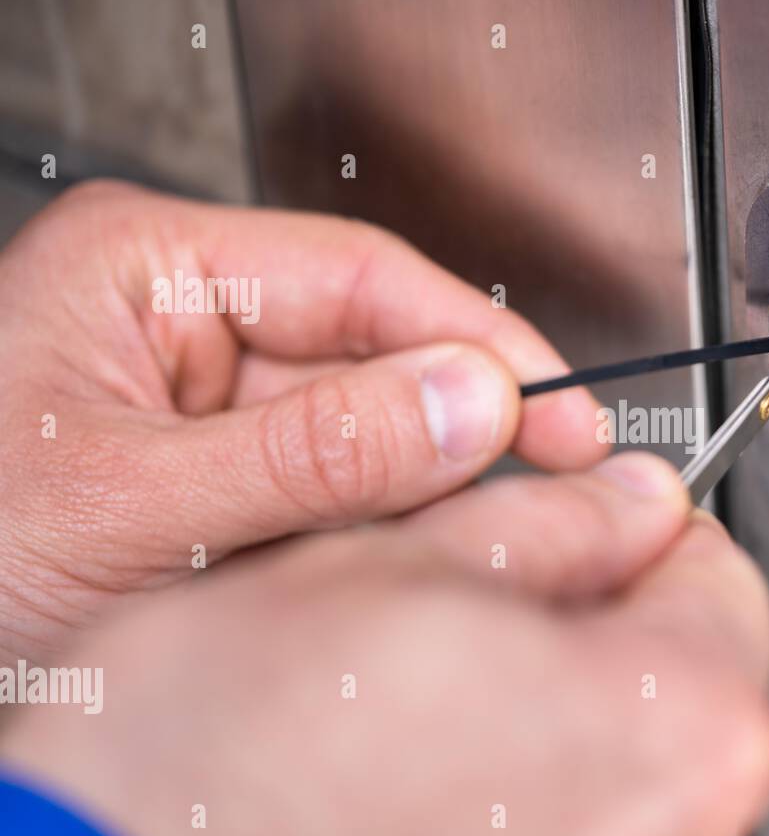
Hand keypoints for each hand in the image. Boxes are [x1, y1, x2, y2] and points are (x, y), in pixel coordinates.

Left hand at [0, 181, 603, 661]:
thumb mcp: (137, 504)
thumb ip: (315, 453)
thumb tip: (472, 405)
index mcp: (150, 271)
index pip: (364, 279)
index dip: (479, 346)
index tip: (563, 414)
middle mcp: (186, 324)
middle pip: (375, 352)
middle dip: (460, 426)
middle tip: (552, 488)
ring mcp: (207, 404)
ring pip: (366, 429)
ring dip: (422, 488)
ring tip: (478, 541)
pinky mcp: (222, 476)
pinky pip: (335, 489)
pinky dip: (379, 531)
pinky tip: (404, 564)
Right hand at [0, 454, 768, 835]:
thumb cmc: (226, 761)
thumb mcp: (396, 564)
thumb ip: (549, 521)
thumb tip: (625, 499)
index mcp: (679, 714)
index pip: (718, 570)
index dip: (640, 525)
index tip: (592, 516)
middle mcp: (687, 827)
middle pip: (680, 671)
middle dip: (595, 616)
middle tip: (488, 597)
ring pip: (628, 752)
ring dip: (553, 704)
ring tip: (435, 689)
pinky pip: (587, 826)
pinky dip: (529, 783)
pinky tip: (432, 767)